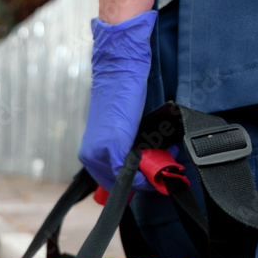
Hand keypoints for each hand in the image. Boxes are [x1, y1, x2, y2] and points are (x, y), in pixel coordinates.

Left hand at [77, 11, 156, 191]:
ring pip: (125, 180)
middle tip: (165, 167)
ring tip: (167, 158)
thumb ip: (129, 152)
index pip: (111, 182)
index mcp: (90, 153)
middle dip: (145, 179)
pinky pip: (128, 173)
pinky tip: (159, 163)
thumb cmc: (124, 99)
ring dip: (149, 175)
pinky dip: (145, 173)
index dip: (135, 183)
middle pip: (119, 183)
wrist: (121, 73)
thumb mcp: (123, 132)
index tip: (153, 178)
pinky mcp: (111, 148)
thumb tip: (147, 168)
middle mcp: (90, 156)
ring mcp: (98, 153)